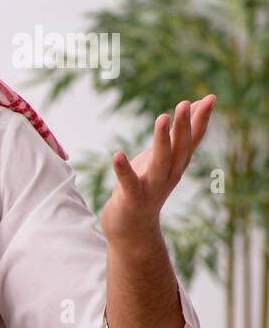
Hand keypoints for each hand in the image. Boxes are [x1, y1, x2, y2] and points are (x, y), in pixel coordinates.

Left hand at [100, 94, 215, 246]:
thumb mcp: (161, 159)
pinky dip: (123, 169)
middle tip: (184, 103)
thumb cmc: (145, 187)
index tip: (210, 97)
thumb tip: (190, 107)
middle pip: (180, 148)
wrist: (132, 229)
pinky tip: (117, 155)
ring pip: (160, 162)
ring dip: (161, 140)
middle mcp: (169, 175)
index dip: (201, 119)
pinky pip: (128, 182)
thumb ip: (173, 136)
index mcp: (176, 165)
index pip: (192, 140)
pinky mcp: (132, 198)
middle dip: (183, 126)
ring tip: (161, 117)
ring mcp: (152, 187)